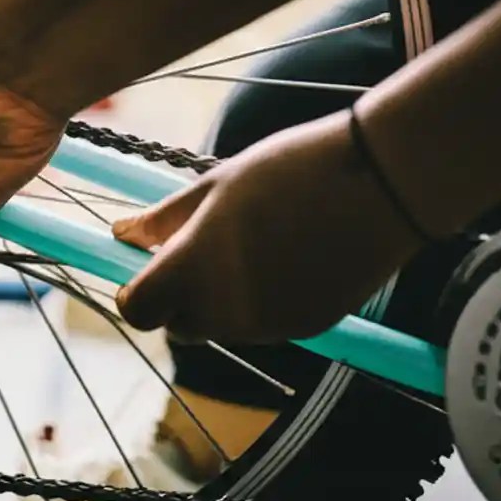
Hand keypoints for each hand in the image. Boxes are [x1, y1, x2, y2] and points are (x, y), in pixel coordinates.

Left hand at [112, 111, 423, 342]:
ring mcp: (268, 325)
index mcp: (195, 270)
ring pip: (220, 328)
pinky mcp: (304, 328)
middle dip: (177, 297)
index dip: (135, 292)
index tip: (145, 266)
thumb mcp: (214, 186)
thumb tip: (120, 235)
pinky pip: (261, 326)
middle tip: (196, 250)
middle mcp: (227, 310)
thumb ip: (162, 220)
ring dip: (218, 300)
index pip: (139, 311)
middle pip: (178, 325)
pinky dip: (257, 303)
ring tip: (248, 244)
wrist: (381, 185)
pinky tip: (283, 258)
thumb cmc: (290, 172)